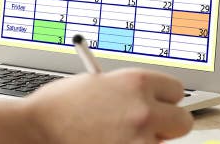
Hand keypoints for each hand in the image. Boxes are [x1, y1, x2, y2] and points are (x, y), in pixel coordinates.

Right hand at [24, 68, 192, 143]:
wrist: (37, 129)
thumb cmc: (58, 106)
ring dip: (145, 141)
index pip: (176, 90)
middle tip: (147, 127)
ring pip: (162, 143)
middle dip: (167, 124)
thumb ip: (127, 90)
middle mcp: (143, 109)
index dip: (163, 98)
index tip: (157, 104)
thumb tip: (148, 100)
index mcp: (135, 82)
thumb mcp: (96, 83)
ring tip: (114, 135)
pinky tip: (109, 143)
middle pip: (182, 121)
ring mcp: (140, 139)